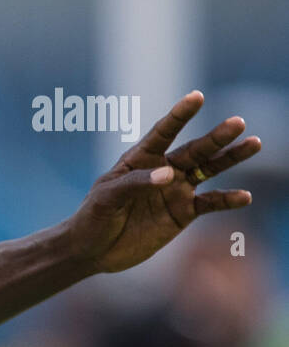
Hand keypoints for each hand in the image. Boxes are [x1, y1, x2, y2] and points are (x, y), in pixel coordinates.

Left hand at [66, 90, 260, 273]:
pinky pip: (210, 203)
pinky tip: (244, 197)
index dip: (179, 116)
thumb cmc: (93, 217)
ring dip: (230, 158)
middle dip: (216, 137)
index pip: (162, 133)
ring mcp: (175, 190)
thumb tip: (170, 174)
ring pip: (208, 170)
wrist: (93, 249)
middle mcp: (163, 169)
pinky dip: (227, 200)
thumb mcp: (107, 198)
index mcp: (140, 158)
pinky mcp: (183, 213)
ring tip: (254, 143)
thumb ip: (136, 183)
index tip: (197, 97)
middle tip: (238, 122)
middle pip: (194, 150)